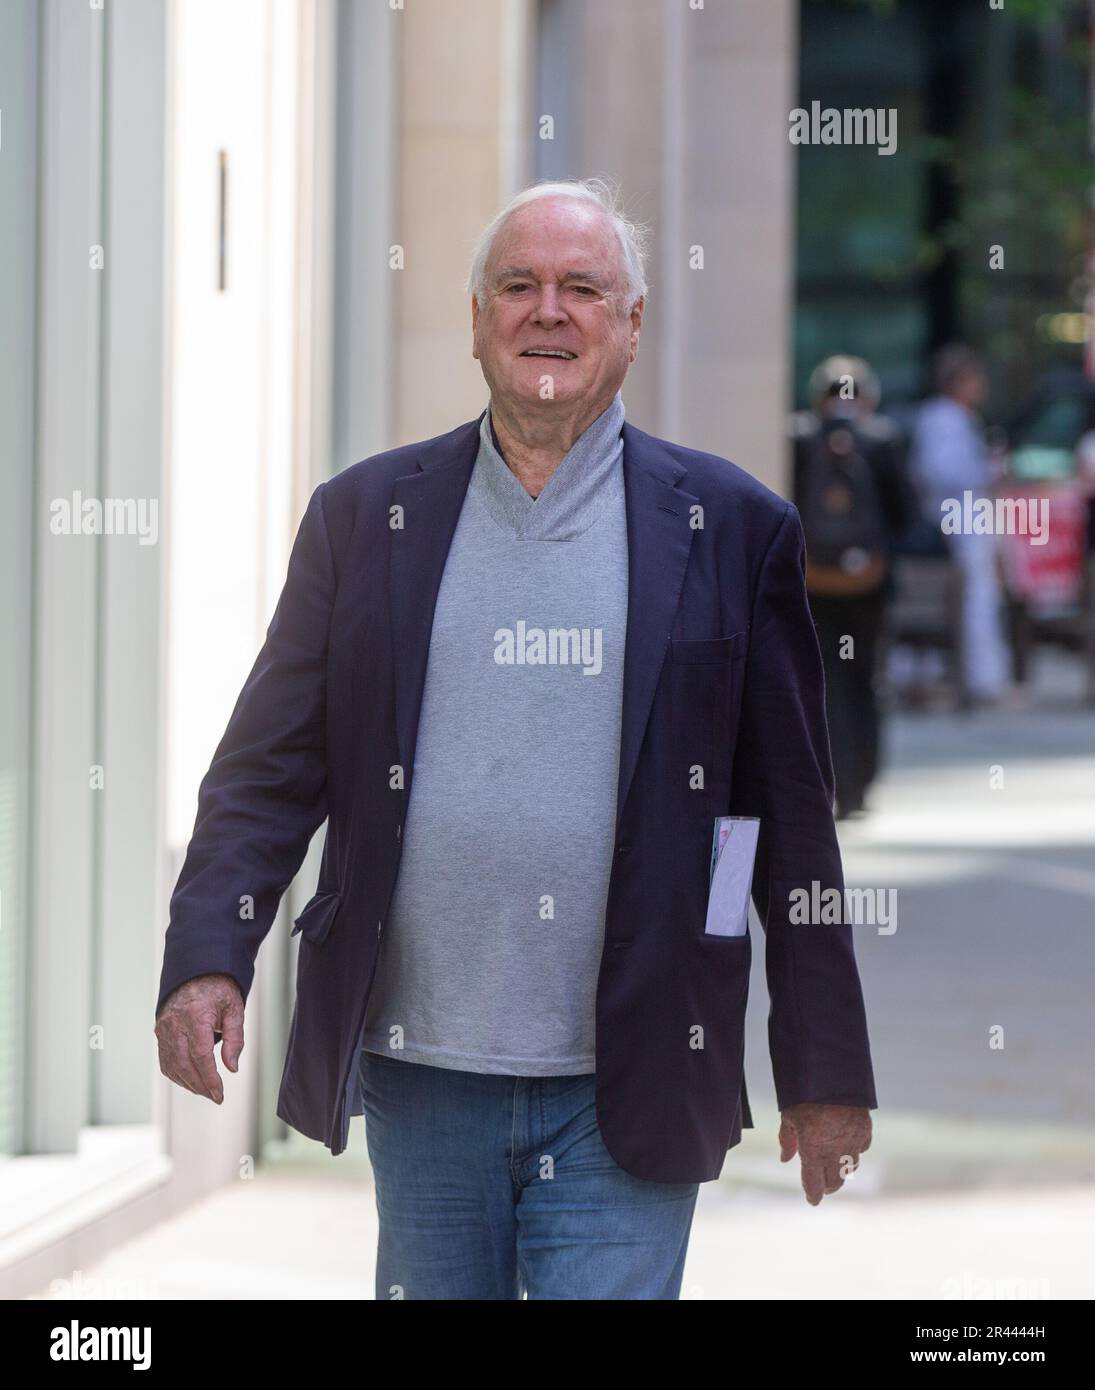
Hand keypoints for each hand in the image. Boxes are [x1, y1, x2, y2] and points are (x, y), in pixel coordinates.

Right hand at [154, 973, 244, 1103]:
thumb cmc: (218, 988)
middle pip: (184, 1064)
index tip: (219, 1093)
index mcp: (195, 1015)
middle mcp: (175, 1023)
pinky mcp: (160, 1032)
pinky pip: (165, 1060)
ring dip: (189, 1083)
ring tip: (206, 1091)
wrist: (196, 971)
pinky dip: (177, 1074)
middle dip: (200, 1086)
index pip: (200, 1055)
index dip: (209, 1078)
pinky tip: (190, 1080)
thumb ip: (235, 1038)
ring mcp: (164, 1028)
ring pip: (172, 1065)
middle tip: (215, 1097)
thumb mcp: (234, 1008)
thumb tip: (232, 1067)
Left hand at [779, 1103, 870, 1205]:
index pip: (814, 1184)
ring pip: (851, 1168)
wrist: (831, 1071)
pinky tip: (847, 1147)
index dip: (812, 1195)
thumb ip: (788, 1140)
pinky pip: (862, 1149)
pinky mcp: (865, 1129)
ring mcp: (853, 1140)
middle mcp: (835, 1150)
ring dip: (841, 1171)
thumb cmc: (804, 1094)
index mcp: (813, 1149)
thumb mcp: (789, 1116)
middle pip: (835, 1182)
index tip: (812, 1200)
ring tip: (832, 1166)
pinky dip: (855, 1152)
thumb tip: (785, 1159)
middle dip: (827, 1186)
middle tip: (821, 1185)